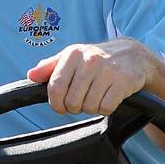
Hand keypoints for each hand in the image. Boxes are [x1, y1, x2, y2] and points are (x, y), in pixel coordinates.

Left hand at [26, 38, 158, 116]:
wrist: (133, 55)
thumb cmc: (97, 59)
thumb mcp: (73, 57)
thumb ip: (50, 67)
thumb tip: (31, 76)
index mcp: (73, 54)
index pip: (55, 87)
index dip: (56, 103)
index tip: (61, 107)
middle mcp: (89, 60)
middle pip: (72, 101)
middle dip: (75, 108)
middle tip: (82, 101)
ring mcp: (108, 71)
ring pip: (89, 107)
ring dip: (91, 108)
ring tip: (96, 97)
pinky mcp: (123, 82)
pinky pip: (106, 108)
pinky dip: (105, 109)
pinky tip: (108, 98)